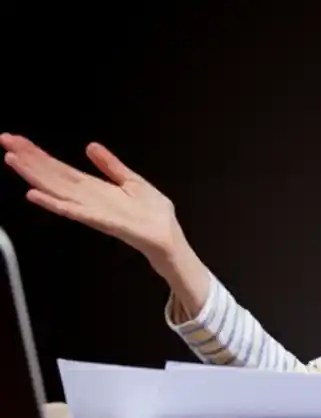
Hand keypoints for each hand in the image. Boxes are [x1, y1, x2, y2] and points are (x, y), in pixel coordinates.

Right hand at [1, 133, 188, 265]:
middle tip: (5, 141)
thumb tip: (90, 146)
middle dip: (29, 159)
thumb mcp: (133, 182)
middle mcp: (89, 199)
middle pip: (53, 176)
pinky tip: (35, 195)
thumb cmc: (154, 217)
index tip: (16, 139)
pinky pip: (77, 212)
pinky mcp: (105, 223)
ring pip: (58, 190)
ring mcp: (94, 211)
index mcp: (95, 189)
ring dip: (34, 176)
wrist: (170, 242)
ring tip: (12, 160)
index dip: (38, 154)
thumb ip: (111, 165)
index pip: (60, 168)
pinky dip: (56, 204)